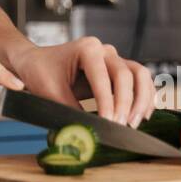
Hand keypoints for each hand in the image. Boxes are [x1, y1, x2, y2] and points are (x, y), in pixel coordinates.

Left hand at [10, 36, 155, 126]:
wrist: (35, 62)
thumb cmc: (40, 72)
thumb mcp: (50, 92)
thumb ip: (70, 111)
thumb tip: (90, 132)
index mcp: (87, 49)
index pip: (104, 77)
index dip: (107, 102)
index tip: (109, 123)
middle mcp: (104, 50)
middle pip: (126, 74)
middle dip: (126, 103)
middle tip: (122, 126)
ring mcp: (113, 59)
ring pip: (140, 74)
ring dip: (142, 99)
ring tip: (135, 122)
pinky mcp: (117, 70)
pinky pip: (139, 80)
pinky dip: (145, 96)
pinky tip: (143, 115)